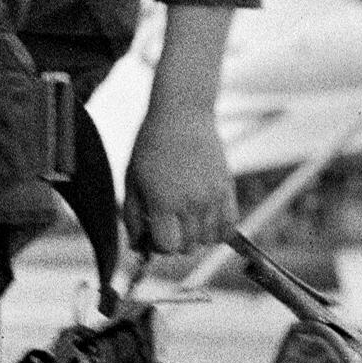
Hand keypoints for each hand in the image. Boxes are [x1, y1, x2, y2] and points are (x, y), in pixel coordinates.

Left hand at [125, 81, 240, 262]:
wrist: (181, 115)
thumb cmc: (150, 146)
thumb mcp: (131, 181)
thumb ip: (132, 217)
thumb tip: (138, 247)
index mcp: (163, 202)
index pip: (167, 246)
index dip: (157, 245)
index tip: (152, 230)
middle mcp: (191, 203)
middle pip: (188, 247)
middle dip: (175, 241)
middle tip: (168, 222)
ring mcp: (212, 196)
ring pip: (208, 240)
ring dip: (196, 237)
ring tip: (185, 218)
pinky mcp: (227, 188)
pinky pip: (230, 225)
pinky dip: (219, 230)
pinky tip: (206, 219)